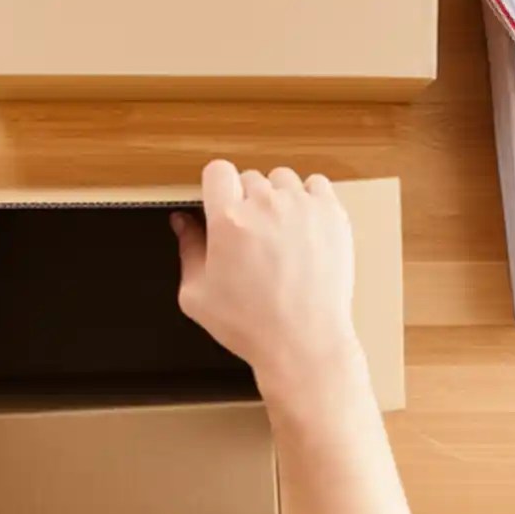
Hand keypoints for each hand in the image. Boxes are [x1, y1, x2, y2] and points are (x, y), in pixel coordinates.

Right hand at [172, 160, 362, 400]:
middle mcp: (267, 206)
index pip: (217, 170)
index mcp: (229, 221)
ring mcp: (302, 208)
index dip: (216, 187)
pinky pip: (317, 185)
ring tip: (279, 230)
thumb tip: (183, 223)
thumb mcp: (198, 295)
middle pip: (250, 177)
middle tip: (251, 233)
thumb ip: (188, 250)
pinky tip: (302, 223)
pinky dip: (309, 198)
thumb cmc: (253, 325)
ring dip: (277, 197)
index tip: (221, 201)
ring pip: (283, 179)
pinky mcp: (331, 215)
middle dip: (246, 200)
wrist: (304, 342)